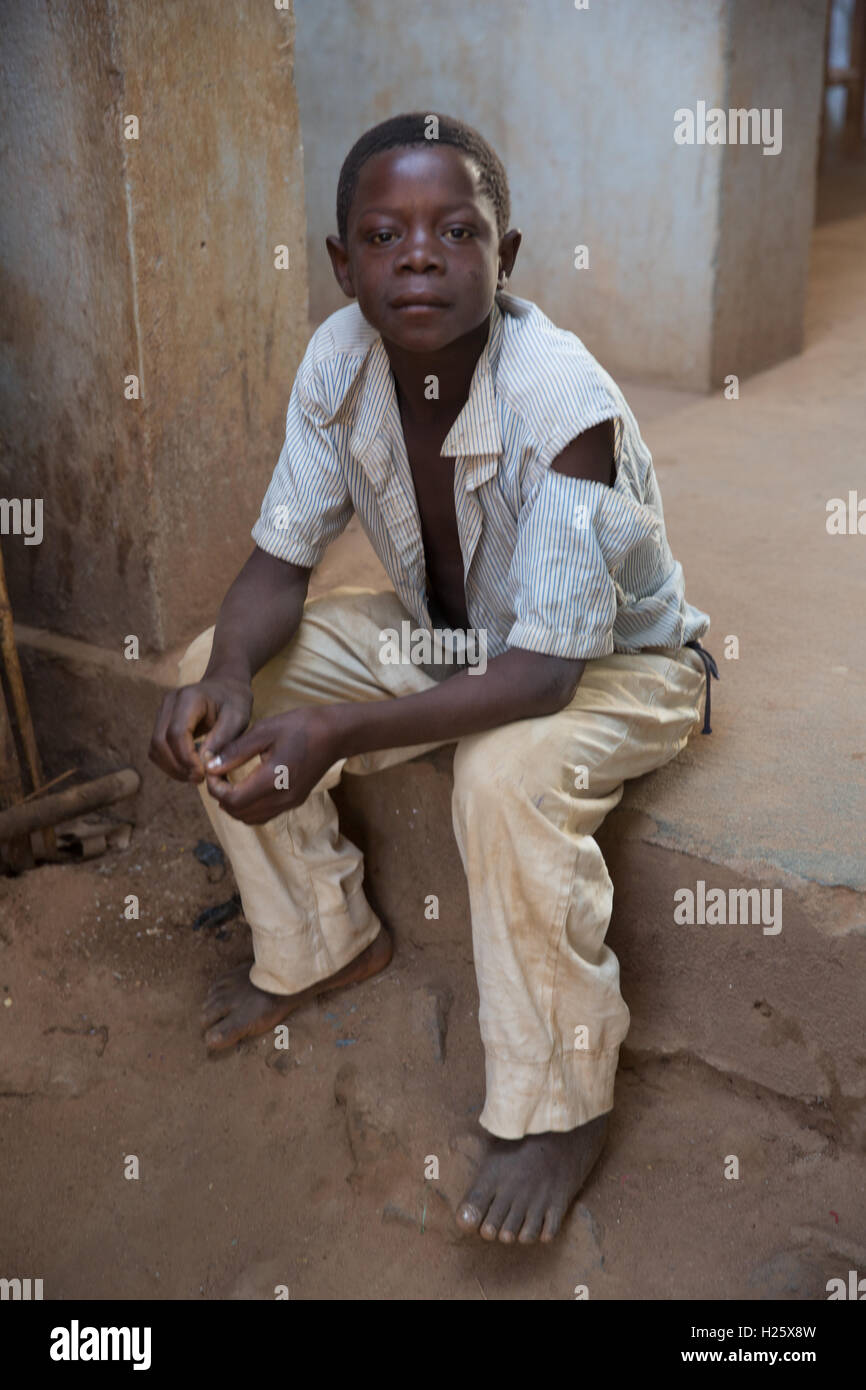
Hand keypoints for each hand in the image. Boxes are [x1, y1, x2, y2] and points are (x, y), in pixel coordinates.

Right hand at [148, 674, 252, 782]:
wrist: (225, 686)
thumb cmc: (234, 701)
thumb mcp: (238, 718)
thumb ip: (222, 739)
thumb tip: (206, 765)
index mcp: (189, 698)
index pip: (177, 733)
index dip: (186, 758)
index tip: (203, 774)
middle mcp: (169, 703)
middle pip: (160, 741)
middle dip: (178, 766)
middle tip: (199, 779)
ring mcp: (162, 712)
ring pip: (155, 747)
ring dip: (172, 767)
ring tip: (195, 776)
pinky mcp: (161, 722)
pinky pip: (157, 748)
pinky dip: (169, 763)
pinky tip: (188, 768)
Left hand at [203, 706, 338, 823]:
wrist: (335, 734)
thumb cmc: (300, 726)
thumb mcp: (263, 731)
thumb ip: (235, 751)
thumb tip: (210, 766)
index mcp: (273, 779)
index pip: (232, 800)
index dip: (214, 788)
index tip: (211, 769)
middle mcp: (282, 798)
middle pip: (238, 813)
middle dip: (221, 797)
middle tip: (216, 774)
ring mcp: (290, 803)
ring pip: (250, 818)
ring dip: (233, 805)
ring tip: (228, 782)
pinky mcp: (294, 802)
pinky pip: (263, 816)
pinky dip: (248, 808)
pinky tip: (245, 789)